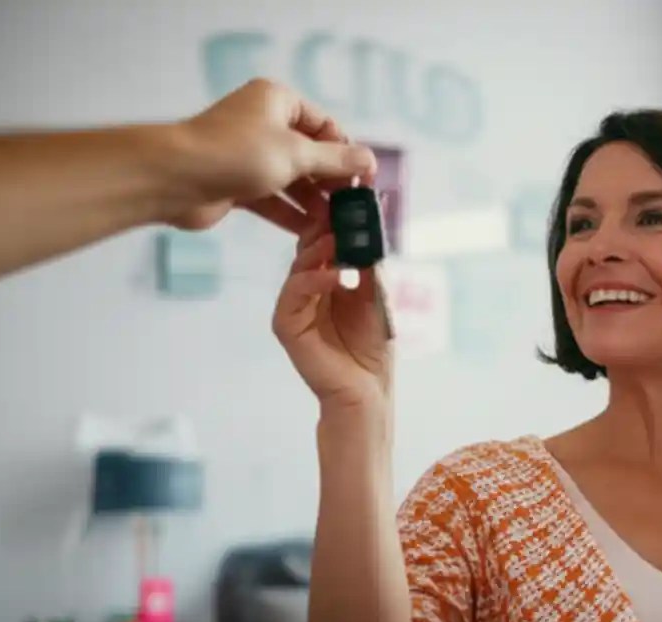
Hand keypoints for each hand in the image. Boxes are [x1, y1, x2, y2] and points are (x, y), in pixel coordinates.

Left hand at [167, 78, 377, 231]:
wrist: (175, 178)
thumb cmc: (238, 154)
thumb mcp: (296, 154)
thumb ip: (336, 160)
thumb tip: (371, 160)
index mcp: (278, 102)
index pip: (324, 125)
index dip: (346, 152)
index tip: (365, 180)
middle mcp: (263, 124)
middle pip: (309, 153)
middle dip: (330, 181)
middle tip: (353, 208)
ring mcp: (248, 155)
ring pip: (291, 178)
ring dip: (313, 202)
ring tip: (334, 226)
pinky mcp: (237, 183)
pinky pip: (272, 197)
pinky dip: (290, 213)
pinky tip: (310, 233)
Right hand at [272, 185, 392, 411]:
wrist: (365, 390)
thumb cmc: (371, 347)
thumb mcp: (375, 295)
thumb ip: (367, 264)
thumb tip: (369, 225)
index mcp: (327, 278)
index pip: (326, 239)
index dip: (335, 217)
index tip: (348, 192)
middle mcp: (307, 287)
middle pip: (308, 246)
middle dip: (322, 224)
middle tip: (335, 201)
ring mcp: (295, 305)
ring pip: (299, 266)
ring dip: (318, 249)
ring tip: (336, 236)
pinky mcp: (287, 324)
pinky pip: (294, 294)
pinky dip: (314, 280)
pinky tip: (335, 274)